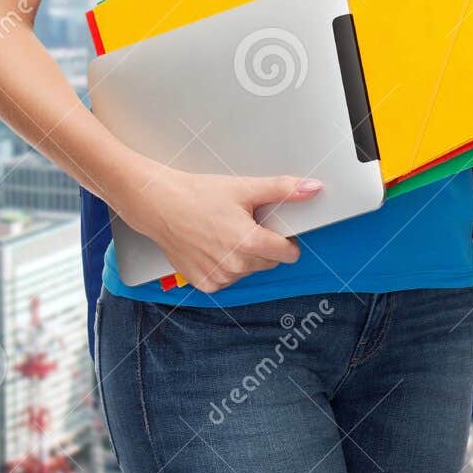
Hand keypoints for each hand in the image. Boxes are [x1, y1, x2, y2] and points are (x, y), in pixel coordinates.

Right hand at [105, 156, 321, 293]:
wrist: (159, 205)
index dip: (285, 240)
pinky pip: (229, 278)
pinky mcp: (205, 284)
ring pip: (249, 270)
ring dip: (244, 255)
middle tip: (242, 223)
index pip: (288, 254)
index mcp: (249, 243)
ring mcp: (219, 278)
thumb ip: (282, 190)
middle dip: (263, 245)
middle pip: (269, 261)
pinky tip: (212, 245)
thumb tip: (313, 188)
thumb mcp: (245, 188)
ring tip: (223, 232)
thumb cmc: (199, 195)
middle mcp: (235, 266)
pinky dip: (226, 265)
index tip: (272, 227)